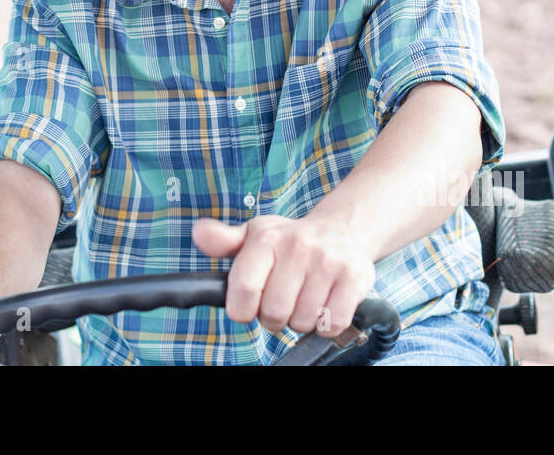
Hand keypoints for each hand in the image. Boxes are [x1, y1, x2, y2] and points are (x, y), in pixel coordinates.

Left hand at [192, 214, 375, 335]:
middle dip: (274, 316)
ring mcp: (328, 262)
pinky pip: (331, 324)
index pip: (243, 290)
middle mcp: (297, 247)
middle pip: (273, 314)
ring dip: (301, 320)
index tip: (249, 305)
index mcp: (266, 238)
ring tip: (305, 297)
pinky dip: (325, 324)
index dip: (242, 309)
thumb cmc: (291, 240)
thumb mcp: (255, 235)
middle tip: (283, 298)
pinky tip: (324, 303)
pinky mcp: (354, 278)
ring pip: (302, 322)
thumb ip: (223, 241)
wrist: (343, 229)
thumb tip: (199, 233)